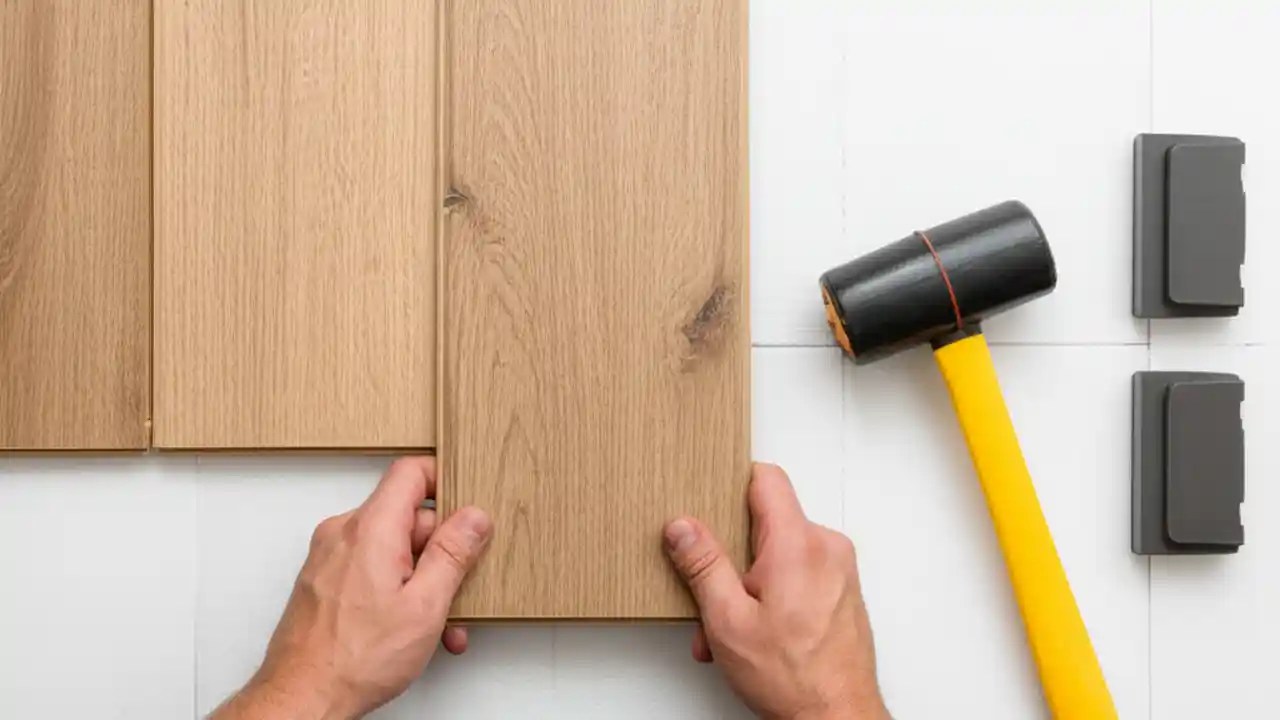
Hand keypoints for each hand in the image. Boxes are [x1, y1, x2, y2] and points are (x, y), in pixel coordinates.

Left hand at [212, 457, 492, 719]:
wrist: (302, 698)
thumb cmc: (352, 660)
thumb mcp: (425, 606)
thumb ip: (452, 554)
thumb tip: (473, 518)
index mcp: (370, 529)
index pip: (410, 472)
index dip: (445, 482)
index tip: (467, 508)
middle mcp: (344, 534)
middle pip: (407, 516)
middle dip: (441, 551)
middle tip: (460, 585)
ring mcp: (331, 556)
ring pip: (392, 548)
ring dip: (422, 579)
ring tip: (440, 622)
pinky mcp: (325, 579)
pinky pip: (371, 568)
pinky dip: (397, 590)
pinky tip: (414, 626)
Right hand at [664, 463, 889, 719]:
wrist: (839, 718)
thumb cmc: (795, 678)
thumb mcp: (728, 620)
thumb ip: (703, 565)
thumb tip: (682, 527)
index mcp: (798, 544)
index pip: (766, 479)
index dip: (733, 481)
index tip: (710, 497)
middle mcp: (826, 548)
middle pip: (768, 522)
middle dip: (732, 558)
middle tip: (713, 595)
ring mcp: (840, 569)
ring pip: (782, 553)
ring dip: (749, 584)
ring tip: (732, 627)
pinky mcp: (843, 589)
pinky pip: (801, 573)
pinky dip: (775, 595)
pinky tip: (757, 630)